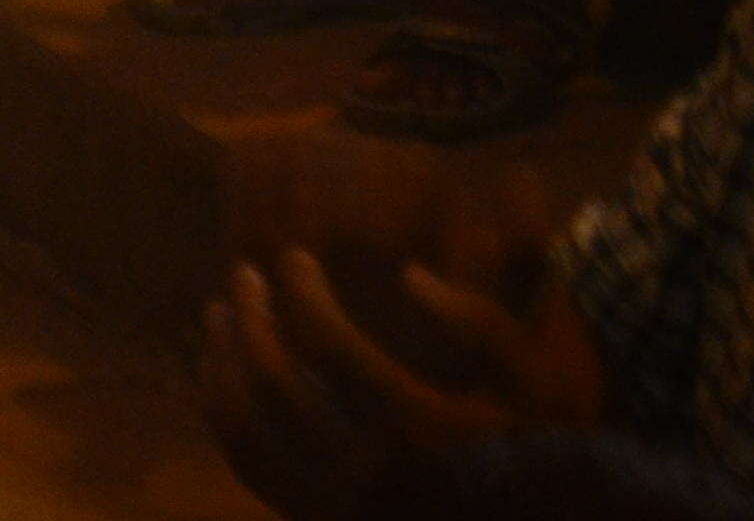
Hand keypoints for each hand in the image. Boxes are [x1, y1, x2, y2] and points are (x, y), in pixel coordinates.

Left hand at [196, 245, 564, 520]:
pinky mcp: (321, 520)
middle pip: (277, 386)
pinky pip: (252, 467)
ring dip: (223, 365)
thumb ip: (479, 321)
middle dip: (251, 319)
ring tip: (221, 314)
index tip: (293, 258)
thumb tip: (409, 276)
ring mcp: (341, 507)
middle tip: (243, 276)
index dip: (303, 292)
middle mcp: (374, 476)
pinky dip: (225, 414)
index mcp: (424, 431)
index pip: (332, 348)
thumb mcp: (532, 376)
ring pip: (250, 433)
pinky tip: (223, 368)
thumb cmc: (532, 437)